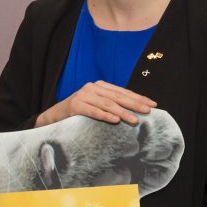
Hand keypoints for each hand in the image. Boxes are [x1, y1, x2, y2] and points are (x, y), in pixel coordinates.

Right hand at [35, 81, 155, 126]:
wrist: (54, 117)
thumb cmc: (79, 114)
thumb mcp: (96, 106)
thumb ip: (111, 105)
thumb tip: (136, 112)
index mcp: (100, 86)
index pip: (123, 92)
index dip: (138, 98)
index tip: (152, 104)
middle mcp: (92, 87)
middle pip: (117, 96)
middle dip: (135, 104)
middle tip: (148, 111)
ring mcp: (83, 95)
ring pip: (107, 104)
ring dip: (122, 112)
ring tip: (134, 120)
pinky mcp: (75, 105)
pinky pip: (93, 111)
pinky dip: (105, 116)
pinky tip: (115, 120)